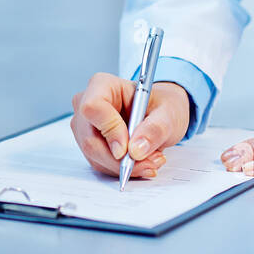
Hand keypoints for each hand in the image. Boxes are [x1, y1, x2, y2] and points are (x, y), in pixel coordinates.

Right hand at [70, 73, 190, 180]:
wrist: (160, 114)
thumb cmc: (161, 106)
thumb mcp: (168, 113)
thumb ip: (155, 129)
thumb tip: (136, 150)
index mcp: (102, 85)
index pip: (93, 108)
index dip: (110, 131)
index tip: (129, 149)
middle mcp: (86, 104)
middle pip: (91, 139)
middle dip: (121, 159)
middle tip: (150, 161)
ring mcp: (85, 126)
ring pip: (95, 156)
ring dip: (125, 165)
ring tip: (151, 159)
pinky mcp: (90, 144)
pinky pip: (100, 163)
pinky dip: (122, 168)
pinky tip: (141, 162)